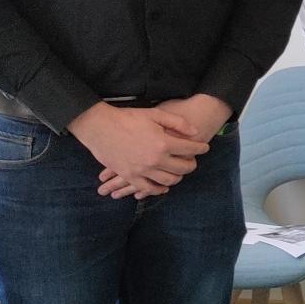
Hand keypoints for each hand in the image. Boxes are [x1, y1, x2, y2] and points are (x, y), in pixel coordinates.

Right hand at [92, 95, 231, 198]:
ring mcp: (142, 170)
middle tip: (192, 160)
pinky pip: (148, 188)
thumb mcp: (155, 114)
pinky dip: (159, 189)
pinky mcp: (130, 176)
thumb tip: (195, 132)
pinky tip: (164, 186)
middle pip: (183, 168)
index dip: (201, 148)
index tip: (204, 147)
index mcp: (163, 143)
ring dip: (178, 177)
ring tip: (179, 171)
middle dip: (192, 164)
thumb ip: (178, 123)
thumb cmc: (128, 118)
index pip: (191, 150)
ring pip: (169, 181)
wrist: (100, 127)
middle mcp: (155, 160)